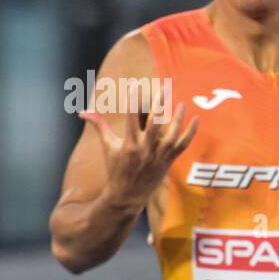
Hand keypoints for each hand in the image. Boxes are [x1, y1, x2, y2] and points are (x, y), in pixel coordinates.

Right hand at [80, 87, 197, 210]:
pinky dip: (191, 132)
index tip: (135, 84)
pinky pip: (183, 145)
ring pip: (172, 134)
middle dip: (160, 104)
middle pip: (155, 123)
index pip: (131, 118)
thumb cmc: (116, 168)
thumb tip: (82, 112)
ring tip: (182, 102)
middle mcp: (145, 149)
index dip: (133, 100)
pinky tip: (196, 118)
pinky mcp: (169, 161)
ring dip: (178, 118)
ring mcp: (159, 156)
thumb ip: (99, 126)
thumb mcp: (107, 147)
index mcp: (128, 144)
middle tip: (164, 87)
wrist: (127, 195)